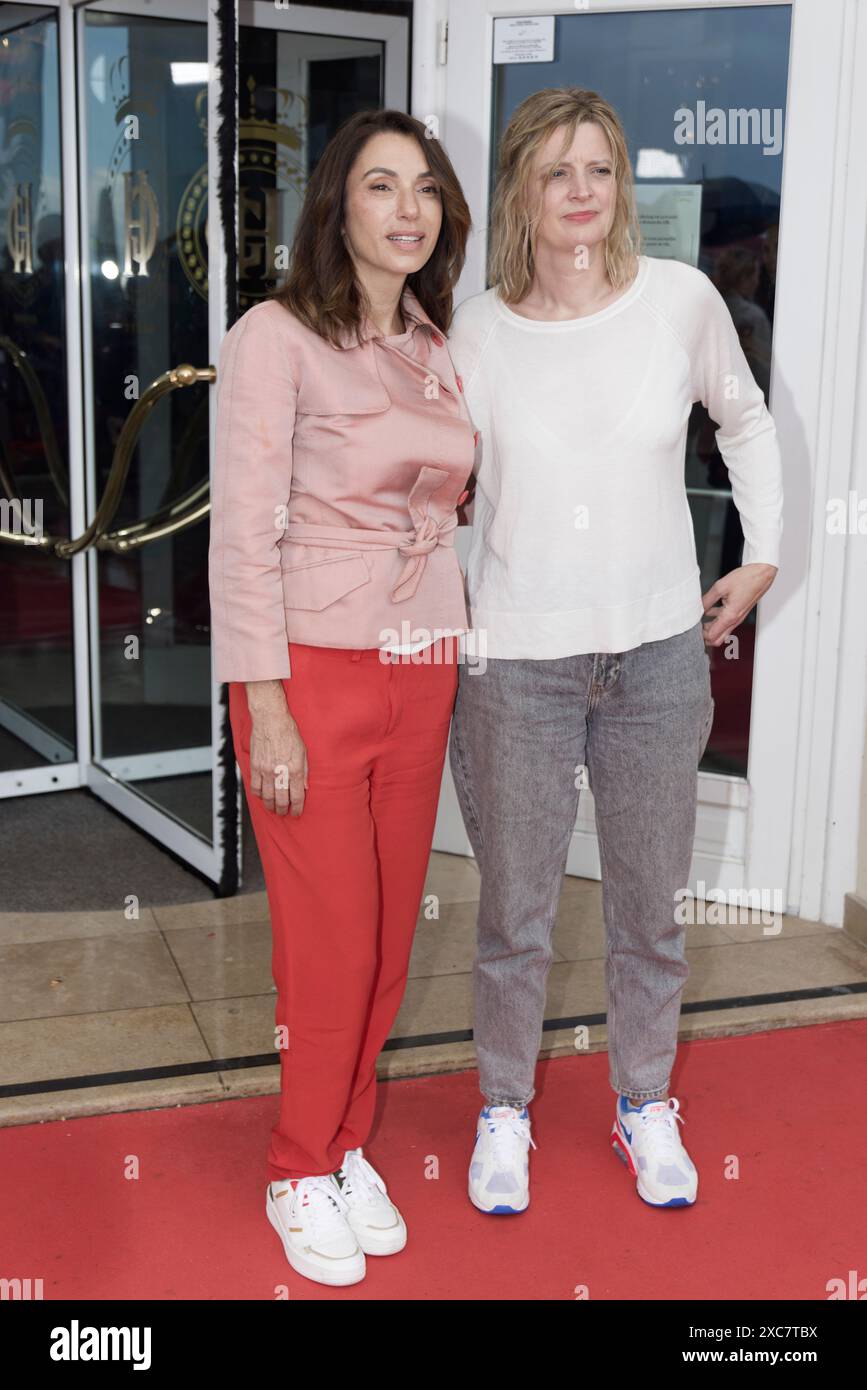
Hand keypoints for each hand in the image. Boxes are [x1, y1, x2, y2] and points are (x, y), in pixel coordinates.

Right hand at [246, 686, 307, 816]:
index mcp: (295, 769)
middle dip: (284, 810)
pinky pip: (255, 787)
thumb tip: (305, 787)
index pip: (296, 797)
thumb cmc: (288, 732)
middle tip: (285, 812)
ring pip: (267, 797)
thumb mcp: (303, 751)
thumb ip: (304, 771)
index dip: (297, 808)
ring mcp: (266, 771)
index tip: (297, 813)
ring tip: (274, 808)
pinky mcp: (255, 766)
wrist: (270, 719)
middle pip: (281, 801)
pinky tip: (262, 796)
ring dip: (271, 806)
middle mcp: (280, 773)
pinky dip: (259, 795)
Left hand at [701, 562, 777, 647]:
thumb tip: (697, 608)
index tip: (693, 628)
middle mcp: (735, 620)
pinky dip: (716, 620)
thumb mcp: (720, 587)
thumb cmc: (746, 579)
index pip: (712, 637)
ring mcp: (738, 617)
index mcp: (730, 616)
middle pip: (717, 639)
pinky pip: (726, 622)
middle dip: (705, 636)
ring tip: (699, 619)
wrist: (762, 574)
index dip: (700, 635)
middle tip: (696, 626)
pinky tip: (709, 610)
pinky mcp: (739, 613)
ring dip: (710, 628)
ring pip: (722, 632)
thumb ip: (707, 600)